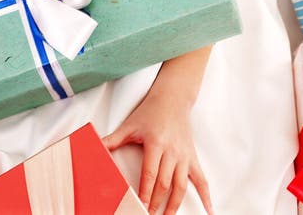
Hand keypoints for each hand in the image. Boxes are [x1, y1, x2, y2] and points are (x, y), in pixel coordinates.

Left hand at [103, 92, 211, 214]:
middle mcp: (172, 151)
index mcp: (156, 143)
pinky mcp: (192, 158)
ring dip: (174, 205)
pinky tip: (208, 210)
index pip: (150, 173)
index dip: (146, 191)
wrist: (173, 98)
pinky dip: (206, 197)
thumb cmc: (151, 111)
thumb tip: (94, 147)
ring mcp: (184, 156)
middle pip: (164, 183)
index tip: (142, 205)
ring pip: (181, 186)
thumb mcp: (130, 125)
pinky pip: (201, 180)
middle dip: (156, 203)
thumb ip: (112, 140)